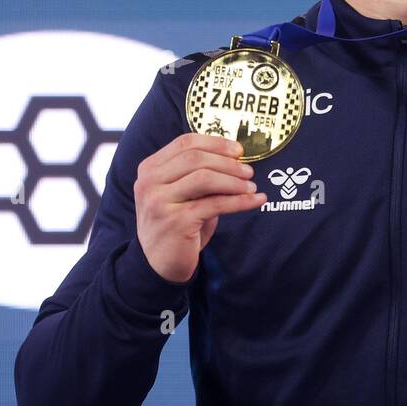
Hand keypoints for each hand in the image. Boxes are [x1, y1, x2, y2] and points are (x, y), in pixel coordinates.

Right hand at [133, 133, 266, 282]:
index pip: (185, 143)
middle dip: (228, 163)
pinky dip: (241, 201)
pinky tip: (257, 200)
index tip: (239, 150)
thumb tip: (236, 157)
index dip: (216, 143)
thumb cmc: (178, 222)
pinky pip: (215, 204)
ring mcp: (159, 202)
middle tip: (248, 172)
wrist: (160, 262)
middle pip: (195, 158)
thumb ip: (198, 172)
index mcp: (150, 168)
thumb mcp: (183, 192)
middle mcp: (149, 182)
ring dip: (234, 181)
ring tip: (251, 186)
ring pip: (205, 178)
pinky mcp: (175, 222)